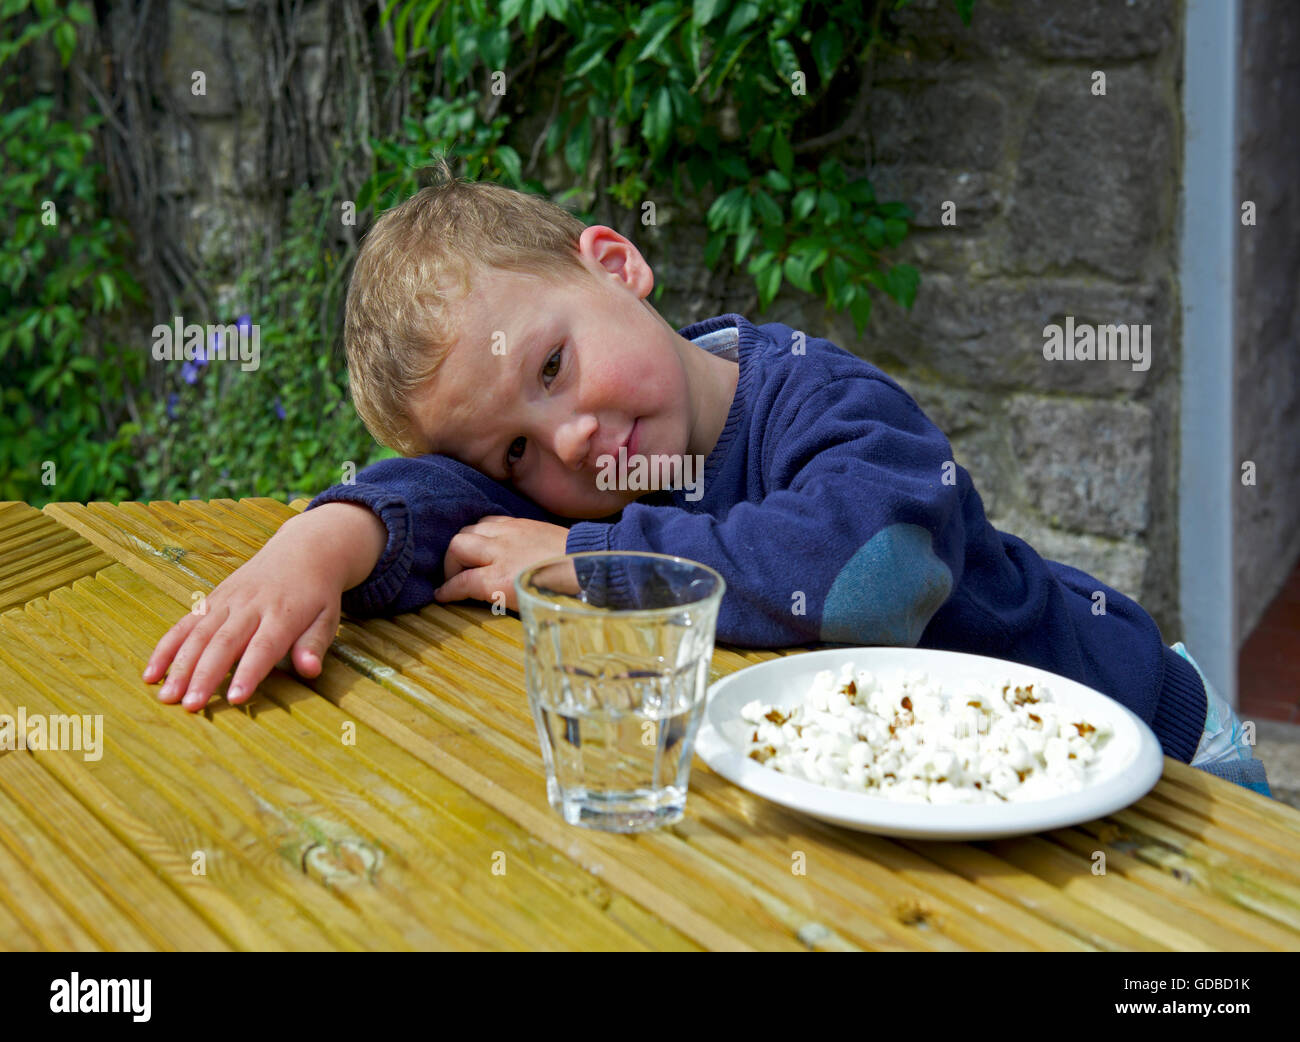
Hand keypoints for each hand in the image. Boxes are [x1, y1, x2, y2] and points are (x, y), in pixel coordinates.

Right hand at [141, 507, 379, 711]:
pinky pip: (185, 624)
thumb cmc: (316, 594)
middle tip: (190, 706)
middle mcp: (251, 606)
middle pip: (224, 643)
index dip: (249, 672)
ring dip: (180, 665)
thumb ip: (315, 644)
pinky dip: (167, 647)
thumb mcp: (328, 618)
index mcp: (284, 613)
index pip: (264, 646)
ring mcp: (227, 601)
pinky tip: (151, 672)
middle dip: (205, 675)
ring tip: (166, 696)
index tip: (236, 698)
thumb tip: (310, 670)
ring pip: (199, 634)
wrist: (303, 550)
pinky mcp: (211, 599)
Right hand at [433, 516, 569, 612]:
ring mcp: (508, 533)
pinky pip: (488, 520)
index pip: (461, 582)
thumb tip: (476, 593)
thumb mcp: (522, 602)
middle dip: (450, 563)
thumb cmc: (556, 590)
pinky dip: (481, 531)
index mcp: (499, 579)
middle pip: (457, 547)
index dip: (446, 590)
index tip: (441, 595)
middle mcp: (499, 552)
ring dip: (464, 544)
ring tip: (470, 556)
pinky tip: (487, 540)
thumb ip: (495, 595)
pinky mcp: (519, 521)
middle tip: (455, 575)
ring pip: (470, 529)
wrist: (584, 563)